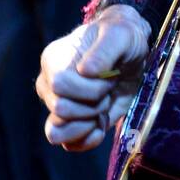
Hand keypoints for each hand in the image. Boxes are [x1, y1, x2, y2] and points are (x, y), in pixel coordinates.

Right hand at [36, 4, 150, 151]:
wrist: (131, 52)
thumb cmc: (123, 38)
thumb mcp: (121, 34)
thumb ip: (104, 50)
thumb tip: (85, 71)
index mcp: (54, 60)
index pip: (60, 86)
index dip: (90, 88)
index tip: (109, 76)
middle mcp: (48, 85)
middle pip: (61, 111)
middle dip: (93, 105)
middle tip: (108, 90)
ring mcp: (57, 105)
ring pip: (58, 133)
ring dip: (88, 124)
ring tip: (103, 106)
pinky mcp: (69, 123)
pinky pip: (68, 145)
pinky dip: (89, 139)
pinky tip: (102, 123)